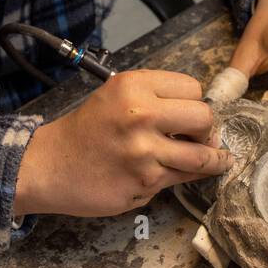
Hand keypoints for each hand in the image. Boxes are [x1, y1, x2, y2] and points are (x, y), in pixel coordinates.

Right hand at [14, 69, 230, 217]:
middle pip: (204, 118)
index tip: (189, 113)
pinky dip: (184, 177)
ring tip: (217, 160)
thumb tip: (200, 117)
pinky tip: (184, 173)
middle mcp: (141, 114)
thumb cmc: (85, 130)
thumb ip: (154, 98)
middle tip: (198, 137)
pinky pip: (182, 178)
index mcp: (134, 86)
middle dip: (206, 129)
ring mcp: (144, 151)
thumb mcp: (115, 95)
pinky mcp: (145, 181)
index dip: (194, 102)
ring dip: (212, 160)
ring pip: (202, 156)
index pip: (192, 87)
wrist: (49, 165)